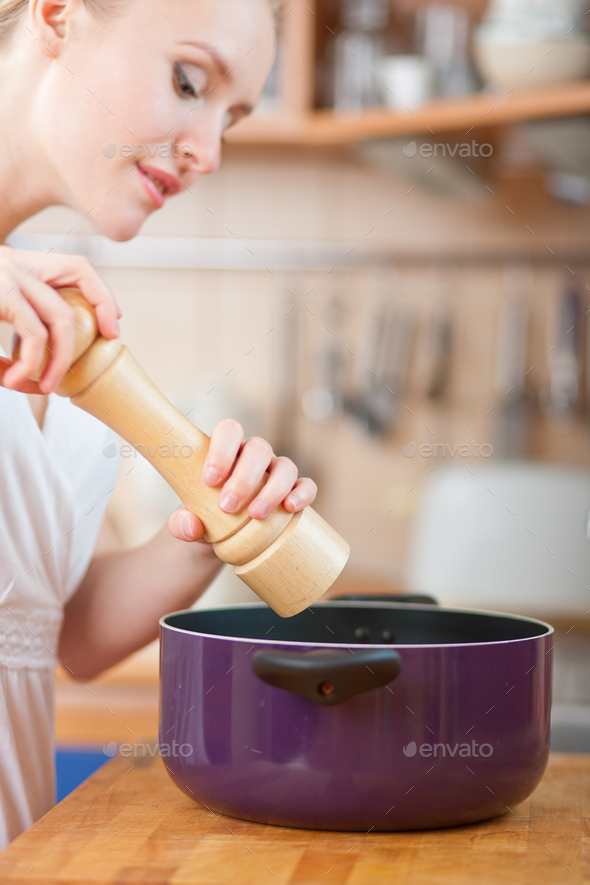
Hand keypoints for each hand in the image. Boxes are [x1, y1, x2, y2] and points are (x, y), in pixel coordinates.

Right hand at [0, 246, 120, 393]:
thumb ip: (7, 346)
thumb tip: (28, 382)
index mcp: (16, 264)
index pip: (72, 265)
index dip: (100, 292)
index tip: (112, 324)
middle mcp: (14, 261)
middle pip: (79, 271)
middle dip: (101, 310)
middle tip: (103, 347)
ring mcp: (7, 274)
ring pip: (61, 315)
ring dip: (61, 358)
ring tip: (47, 387)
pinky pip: (34, 334)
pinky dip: (31, 363)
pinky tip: (14, 381)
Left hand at [169, 419, 316, 542]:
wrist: (223, 538)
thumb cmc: (204, 518)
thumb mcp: (185, 522)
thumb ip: (180, 523)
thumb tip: (190, 527)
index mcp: (226, 450)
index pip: (229, 430)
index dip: (221, 450)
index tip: (209, 480)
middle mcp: (253, 456)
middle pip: (258, 449)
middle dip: (244, 478)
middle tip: (226, 507)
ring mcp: (276, 472)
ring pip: (285, 466)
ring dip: (272, 490)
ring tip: (256, 515)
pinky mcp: (294, 491)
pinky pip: (306, 485)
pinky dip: (302, 494)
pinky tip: (291, 508)